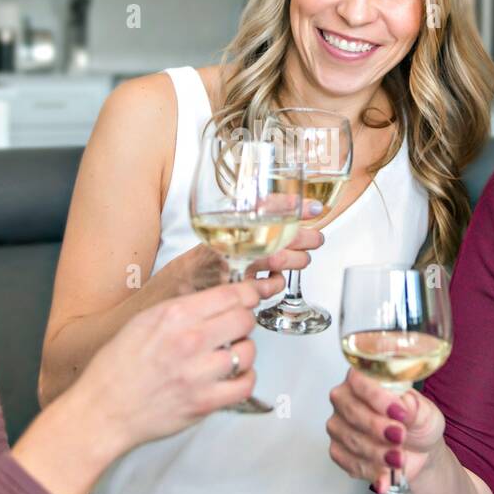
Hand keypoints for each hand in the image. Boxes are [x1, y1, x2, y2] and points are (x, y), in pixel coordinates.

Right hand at [72, 280, 271, 450]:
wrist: (102, 410)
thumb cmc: (117, 368)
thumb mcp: (143, 321)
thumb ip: (180, 308)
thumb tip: (215, 299)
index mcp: (173, 316)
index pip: (230, 295)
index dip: (246, 294)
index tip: (249, 297)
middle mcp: (188, 342)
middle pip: (245, 320)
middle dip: (242, 322)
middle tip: (233, 329)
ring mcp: (198, 374)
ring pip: (248, 352)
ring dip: (242, 352)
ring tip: (227, 355)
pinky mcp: (204, 403)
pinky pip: (245, 385)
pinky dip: (243, 379)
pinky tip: (231, 377)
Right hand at [173, 201, 324, 290]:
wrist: (177, 286)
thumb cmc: (201, 259)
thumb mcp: (221, 231)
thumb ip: (249, 220)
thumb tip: (287, 210)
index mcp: (229, 223)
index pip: (265, 206)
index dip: (293, 205)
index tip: (313, 207)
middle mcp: (231, 241)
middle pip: (276, 233)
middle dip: (304, 236)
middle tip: (316, 238)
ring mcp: (233, 264)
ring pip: (277, 260)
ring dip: (296, 260)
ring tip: (301, 259)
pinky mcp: (235, 288)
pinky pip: (266, 288)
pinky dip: (277, 284)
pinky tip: (276, 280)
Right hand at [327, 368, 444, 493]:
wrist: (419, 452)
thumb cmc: (418, 422)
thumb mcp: (425, 412)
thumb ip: (413, 407)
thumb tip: (402, 406)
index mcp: (365, 379)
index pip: (359, 380)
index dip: (377, 397)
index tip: (399, 412)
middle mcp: (346, 398)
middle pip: (351, 411)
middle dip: (377, 427)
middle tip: (400, 437)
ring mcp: (339, 425)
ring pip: (351, 439)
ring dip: (377, 452)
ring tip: (399, 459)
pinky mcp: (339, 451)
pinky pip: (348, 461)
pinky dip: (370, 470)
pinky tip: (386, 474)